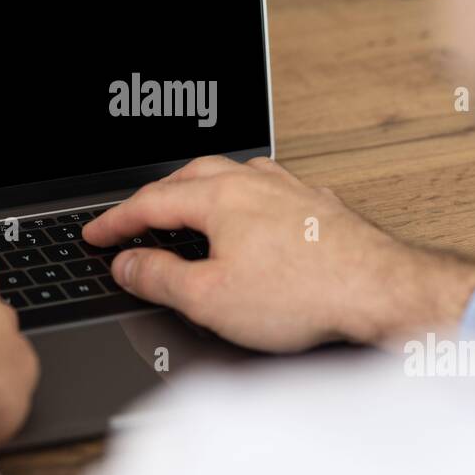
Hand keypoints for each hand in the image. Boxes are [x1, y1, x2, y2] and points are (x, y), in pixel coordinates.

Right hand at [81, 156, 474, 351]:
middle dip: (155, 196)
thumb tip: (127, 264)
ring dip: (200, 190)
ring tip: (188, 211)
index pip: (151, 203)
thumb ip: (159, 278)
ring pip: (233, 175)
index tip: (96, 234)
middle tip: (134, 220)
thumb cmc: (304, 294)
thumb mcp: (209, 298)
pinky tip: (251, 219)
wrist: (378, 291)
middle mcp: (255, 183)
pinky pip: (269, 190)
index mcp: (220, 198)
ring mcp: (290, 191)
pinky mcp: (319, 207)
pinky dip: (244, 201)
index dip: (116, 221)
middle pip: (190, 176)